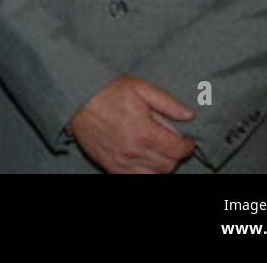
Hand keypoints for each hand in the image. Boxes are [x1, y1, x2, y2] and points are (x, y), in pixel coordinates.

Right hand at [69, 75, 195, 172]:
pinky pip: (136, 178)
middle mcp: (134, 152)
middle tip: (171, 143)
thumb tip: (189, 115)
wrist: (77, 100)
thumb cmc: (108, 91)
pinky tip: (143, 159)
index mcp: (145, 132)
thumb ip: (167, 103)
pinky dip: (145, 172)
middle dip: (175, 155)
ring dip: (161, 165)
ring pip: (155, 175)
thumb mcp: (140, 88)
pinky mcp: (111, 167)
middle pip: (168, 166)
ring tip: (157, 150)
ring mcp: (121, 162)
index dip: (187, 146)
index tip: (187, 140)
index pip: (178, 150)